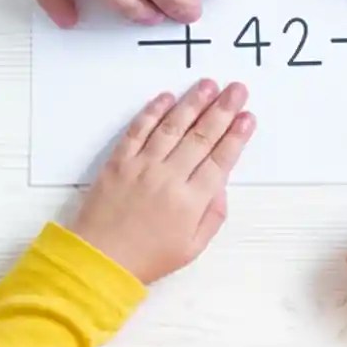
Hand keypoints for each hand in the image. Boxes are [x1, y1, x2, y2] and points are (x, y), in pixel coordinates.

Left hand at [69, 80, 255, 283]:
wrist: (98, 260)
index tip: (247, 117)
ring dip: (193, 103)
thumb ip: (214, 214)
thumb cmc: (148, 258)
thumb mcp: (192, 247)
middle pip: (201, 137)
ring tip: (209, 85)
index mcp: (191, 202)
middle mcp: (169, 178)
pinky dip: (153, 111)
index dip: (236, 136)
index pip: (220, 160)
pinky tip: (168, 97)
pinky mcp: (119, 161)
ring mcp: (142, 166)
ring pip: (172, 127)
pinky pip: (138, 130)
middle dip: (223, 110)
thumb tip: (221, 183)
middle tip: (237, 89)